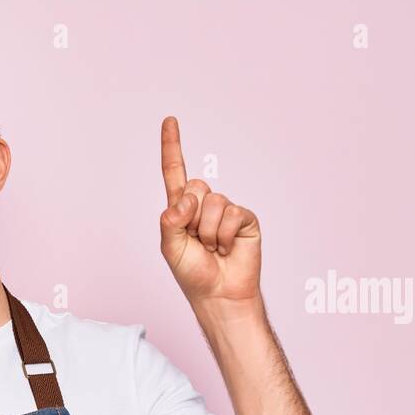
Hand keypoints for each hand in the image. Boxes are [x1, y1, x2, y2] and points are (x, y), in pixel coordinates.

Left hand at [159, 116, 261, 306]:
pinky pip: (232, 214)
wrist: (220, 293)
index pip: (175, 172)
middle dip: (192, 215)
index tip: (170, 120)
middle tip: (197, 240)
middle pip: (196, 186)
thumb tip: (183, 200)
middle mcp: (203, 206)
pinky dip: (225, 235)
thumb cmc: (193, 274)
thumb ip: (170, 221)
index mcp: (181, 210)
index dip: (172, 146)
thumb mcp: (171, 248)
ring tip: (212, 248)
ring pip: (214, 202)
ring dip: (209, 231)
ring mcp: (225, 211)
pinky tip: (227, 248)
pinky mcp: (244, 219)